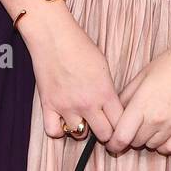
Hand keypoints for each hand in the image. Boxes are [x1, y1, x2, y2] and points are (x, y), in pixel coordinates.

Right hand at [21, 4, 123, 143]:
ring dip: (81, 129)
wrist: (53, 35)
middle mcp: (87, 103)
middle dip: (106, 133)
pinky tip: (62, 120)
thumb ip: (107, 90)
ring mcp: (66, 106)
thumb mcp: (103, 66)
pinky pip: (53, 132)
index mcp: (105, 92)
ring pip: (79, 135)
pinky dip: (58, 129)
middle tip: (102, 127)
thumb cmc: (80, 45)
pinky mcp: (48, 105)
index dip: (122, 127)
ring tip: (81, 118)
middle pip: (104, 135)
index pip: (121, 123)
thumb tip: (111, 108)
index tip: (119, 126)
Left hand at [106, 41, 170, 155]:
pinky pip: (170, 148)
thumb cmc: (170, 63)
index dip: (113, 143)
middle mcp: (156, 118)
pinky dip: (163, 144)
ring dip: (146, 139)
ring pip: (152, 145)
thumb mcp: (141, 76)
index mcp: (141, 103)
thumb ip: (126, 96)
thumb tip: (116, 112)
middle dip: (130, 136)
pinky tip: (161, 133)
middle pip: (135, 142)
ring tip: (149, 124)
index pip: (122, 136)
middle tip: (133, 126)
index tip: (112, 143)